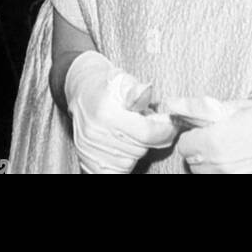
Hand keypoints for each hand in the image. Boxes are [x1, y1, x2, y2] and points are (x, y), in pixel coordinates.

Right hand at [64, 51, 176, 173]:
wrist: (82, 89)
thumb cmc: (107, 84)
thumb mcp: (125, 79)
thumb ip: (142, 92)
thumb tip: (158, 101)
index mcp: (107, 112)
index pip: (147, 133)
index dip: (164, 130)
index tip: (170, 125)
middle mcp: (95, 132)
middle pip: (140, 149)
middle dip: (149, 139)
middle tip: (145, 125)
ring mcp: (89, 149)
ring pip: (129, 162)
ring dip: (135, 150)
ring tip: (129, 133)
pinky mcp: (85, 160)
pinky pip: (114, 172)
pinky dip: (121, 165)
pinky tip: (122, 151)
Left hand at [164, 96, 251, 174]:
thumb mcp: (235, 109)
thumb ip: (203, 111)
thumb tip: (176, 107)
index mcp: (212, 143)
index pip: (185, 145)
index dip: (194, 137)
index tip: (204, 133)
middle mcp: (219, 168)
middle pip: (195, 164)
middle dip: (203, 152)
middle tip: (221, 142)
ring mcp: (233, 181)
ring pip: (208, 175)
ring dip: (214, 167)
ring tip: (234, 154)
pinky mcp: (246, 185)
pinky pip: (224, 179)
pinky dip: (229, 173)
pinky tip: (243, 165)